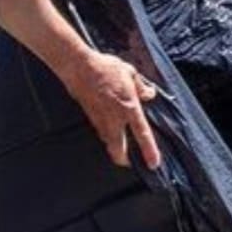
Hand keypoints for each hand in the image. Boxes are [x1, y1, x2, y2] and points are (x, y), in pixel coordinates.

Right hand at [58, 49, 160, 169]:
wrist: (78, 67)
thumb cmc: (104, 67)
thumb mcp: (129, 72)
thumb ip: (141, 86)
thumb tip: (149, 94)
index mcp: (129, 107)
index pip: (142, 134)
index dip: (149, 151)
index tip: (153, 164)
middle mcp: (114, 118)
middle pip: (119, 149)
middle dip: (123, 159)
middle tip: (128, 162)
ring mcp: (100, 119)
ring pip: (107, 142)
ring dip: (113, 148)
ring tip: (119, 150)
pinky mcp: (89, 116)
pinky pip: (100, 132)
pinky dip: (105, 135)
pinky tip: (108, 131)